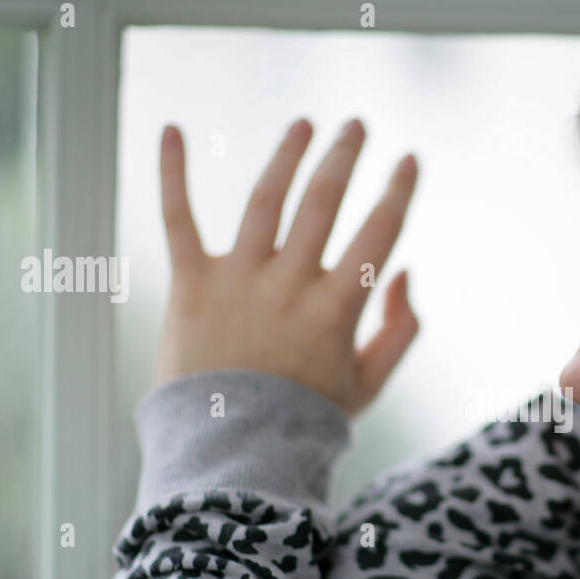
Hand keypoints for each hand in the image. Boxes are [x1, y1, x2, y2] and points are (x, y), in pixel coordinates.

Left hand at [154, 118, 419, 417]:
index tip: (408, 160)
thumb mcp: (368, 386)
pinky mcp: (191, 284)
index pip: (378, 234)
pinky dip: (171, 173)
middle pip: (322, 203)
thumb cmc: (305, 422)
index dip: (397, 192)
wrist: (231, 453)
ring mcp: (239, 279)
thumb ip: (399, 331)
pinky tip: (172, 129)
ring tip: (304, 125)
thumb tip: (405, 274)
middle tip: (357, 126)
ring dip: (288, 155)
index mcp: (336, 309)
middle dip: (344, 157)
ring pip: (265, 199)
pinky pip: (177, 219)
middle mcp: (290, 284)